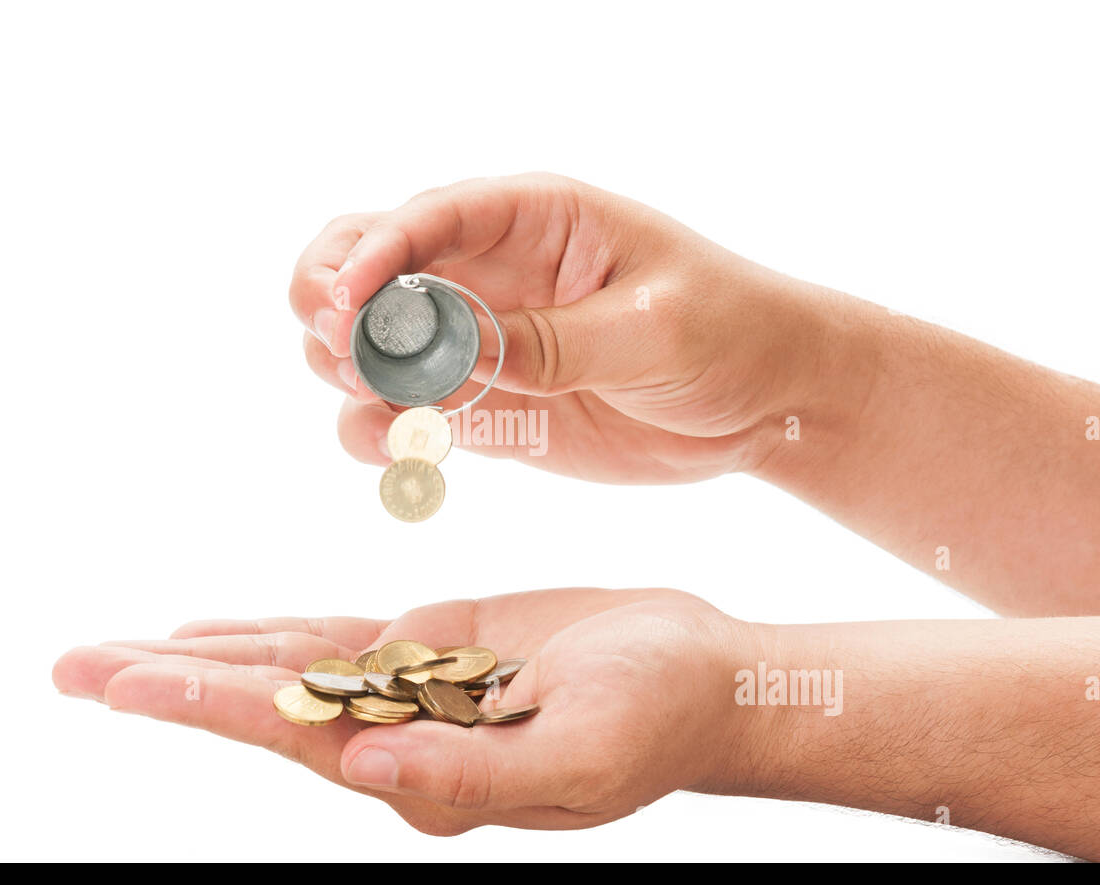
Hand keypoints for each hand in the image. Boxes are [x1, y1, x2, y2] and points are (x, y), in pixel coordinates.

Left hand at [51, 588, 761, 834]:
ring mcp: (414, 688)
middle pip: (266, 701)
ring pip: (289, 665)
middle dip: (167, 682)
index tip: (124, 681)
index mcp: (425, 775)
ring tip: (115, 650)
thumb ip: (468, 777)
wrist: (703, 678)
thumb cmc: (659, 723)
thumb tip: (358, 772)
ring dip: (202, 654)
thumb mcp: (581, 759)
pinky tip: (218, 630)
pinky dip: (271, 629)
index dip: (209, 704)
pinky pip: (337, 636)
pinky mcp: (437, 643)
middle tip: (71, 664)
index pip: (296, 732)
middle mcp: (401, 736)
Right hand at [289, 173, 841, 483]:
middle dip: (332, 304)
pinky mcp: (486, 408)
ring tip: (387, 416)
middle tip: (346, 354)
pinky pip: (404, 415)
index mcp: (534, 219)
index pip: (430, 217)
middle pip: (365, 264)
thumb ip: (554, 341)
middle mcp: (490, 272)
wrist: (767, 400)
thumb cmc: (730, 330)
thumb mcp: (654, 328)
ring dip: (350, 378)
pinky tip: (404, 453)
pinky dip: (381, 434)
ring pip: (369, 347)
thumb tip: (456, 349)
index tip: (348, 301)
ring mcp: (479, 342)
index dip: (375, 251)